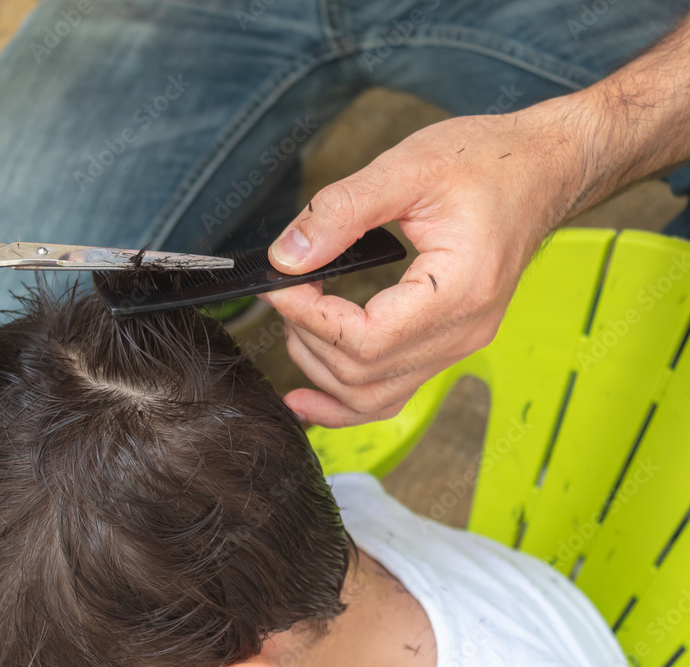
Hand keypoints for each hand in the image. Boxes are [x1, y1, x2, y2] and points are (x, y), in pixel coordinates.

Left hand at [263, 100, 586, 426]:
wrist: (540, 169)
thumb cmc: (487, 162)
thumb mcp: (408, 168)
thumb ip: (341, 211)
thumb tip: (287, 257)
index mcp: (459, 291)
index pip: (366, 339)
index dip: (310, 319)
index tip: (280, 285)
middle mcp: (463, 332)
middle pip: (363, 375)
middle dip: (307, 340)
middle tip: (286, 293)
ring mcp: (458, 344)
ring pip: (374, 397)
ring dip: (321, 371)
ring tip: (295, 326)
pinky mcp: (448, 342)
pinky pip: (392, 392)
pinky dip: (346, 399)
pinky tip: (309, 396)